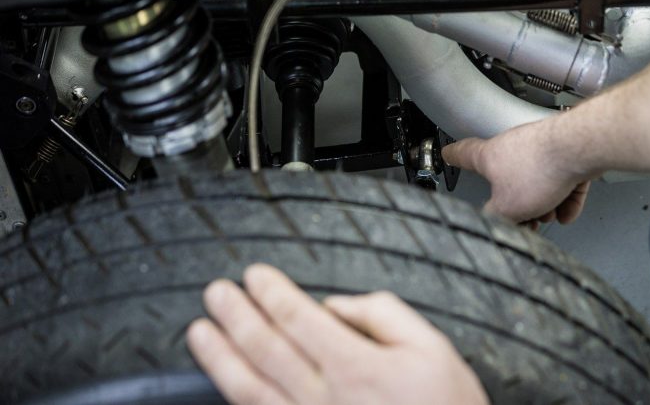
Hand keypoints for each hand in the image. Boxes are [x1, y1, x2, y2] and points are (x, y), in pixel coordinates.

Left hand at [187, 264, 488, 404]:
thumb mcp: (433, 348)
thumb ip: (385, 315)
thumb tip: (337, 306)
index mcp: (359, 366)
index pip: (300, 318)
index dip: (272, 293)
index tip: (254, 275)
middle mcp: (327, 398)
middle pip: (267, 350)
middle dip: (236, 316)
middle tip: (216, 294)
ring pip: (251, 390)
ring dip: (221, 359)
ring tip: (200, 333)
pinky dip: (237, 401)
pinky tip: (223, 385)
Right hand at [442, 119, 597, 226]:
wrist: (579, 149)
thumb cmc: (541, 167)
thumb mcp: (506, 208)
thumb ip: (495, 218)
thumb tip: (492, 223)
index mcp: (491, 156)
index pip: (463, 154)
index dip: (454, 156)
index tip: (448, 154)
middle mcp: (514, 146)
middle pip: (509, 180)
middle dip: (518, 203)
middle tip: (523, 218)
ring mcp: (541, 148)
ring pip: (538, 183)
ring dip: (545, 203)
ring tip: (551, 212)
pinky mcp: (567, 153)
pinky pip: (562, 182)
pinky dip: (566, 198)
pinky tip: (568, 209)